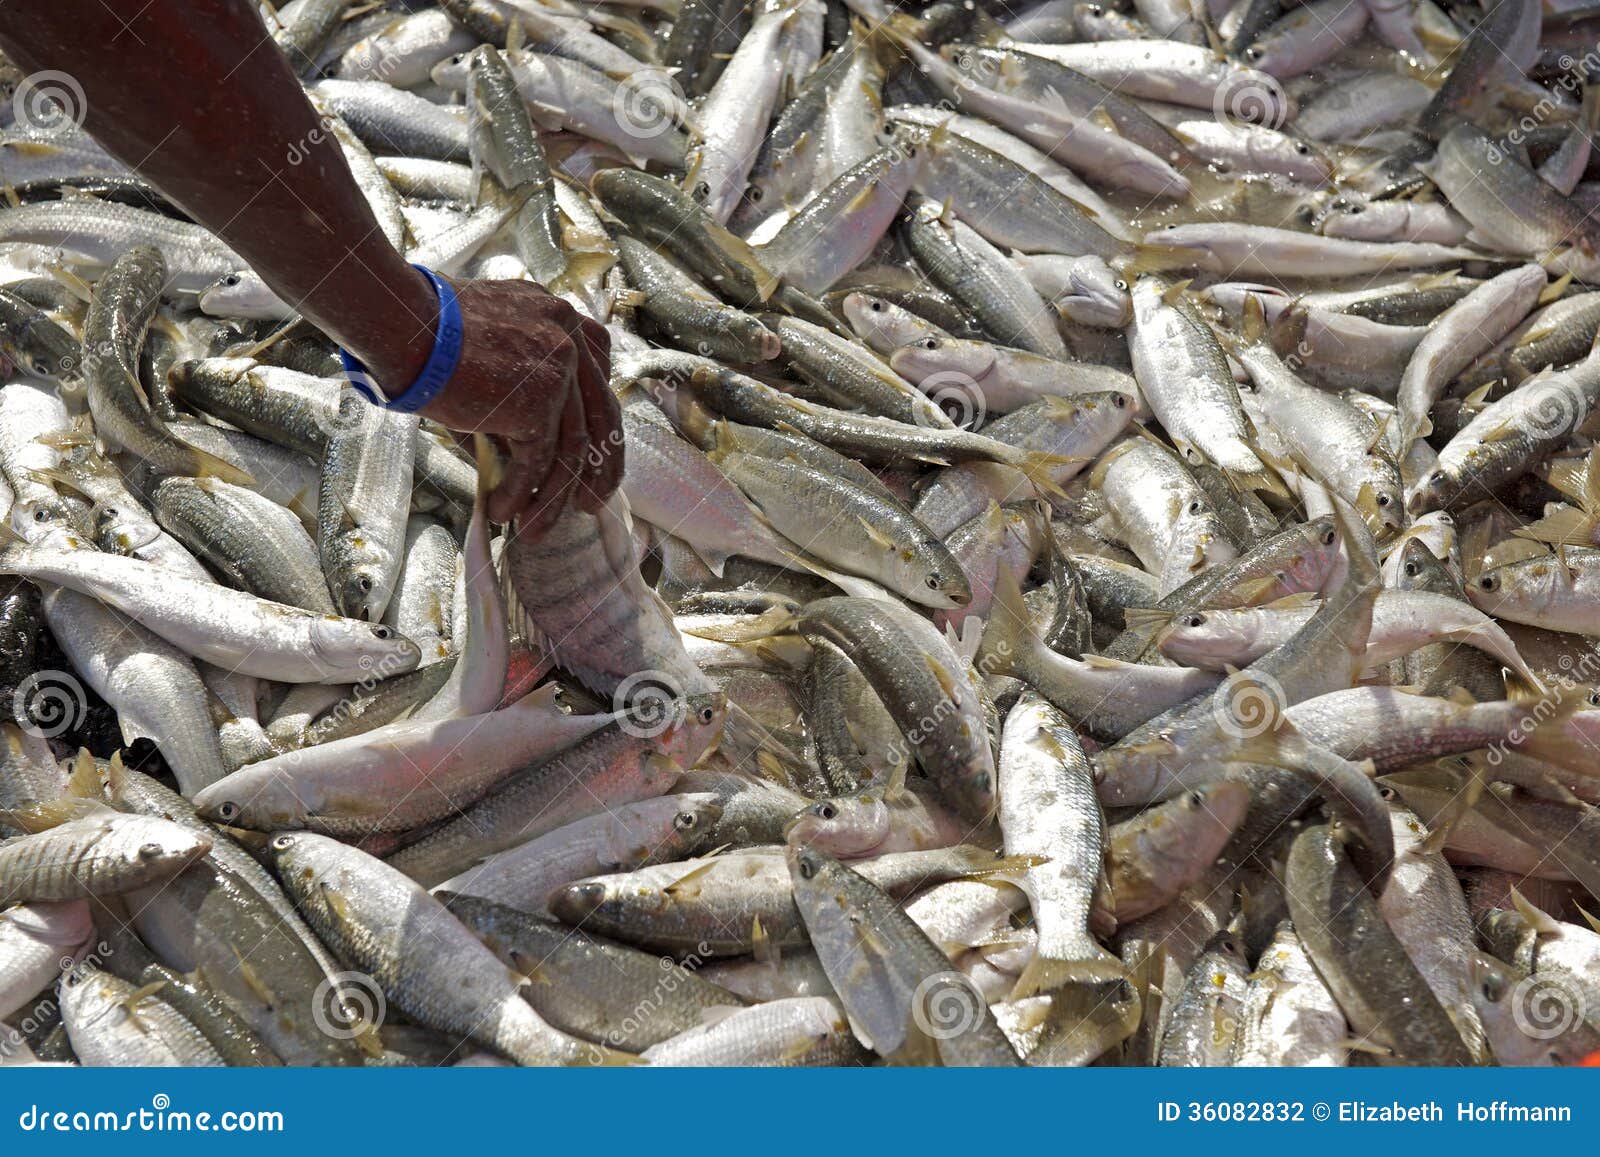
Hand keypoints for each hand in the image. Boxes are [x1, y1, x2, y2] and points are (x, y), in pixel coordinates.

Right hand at [417, 278, 619, 532]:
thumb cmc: (426, 338)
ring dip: (552, 497)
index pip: (597, 379)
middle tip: (589, 505)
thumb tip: (522, 460)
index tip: (596, 457)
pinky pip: (537, 460)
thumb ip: (514, 399)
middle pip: (599, 415)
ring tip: (535, 530)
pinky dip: (520, 492)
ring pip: (569, 448)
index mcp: (561, 319)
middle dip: (597, 468)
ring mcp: (559, 369)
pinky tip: (504, 513)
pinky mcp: (538, 401)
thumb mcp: (485, 359)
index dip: (599, 424)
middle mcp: (569, 338)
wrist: (403, 326)